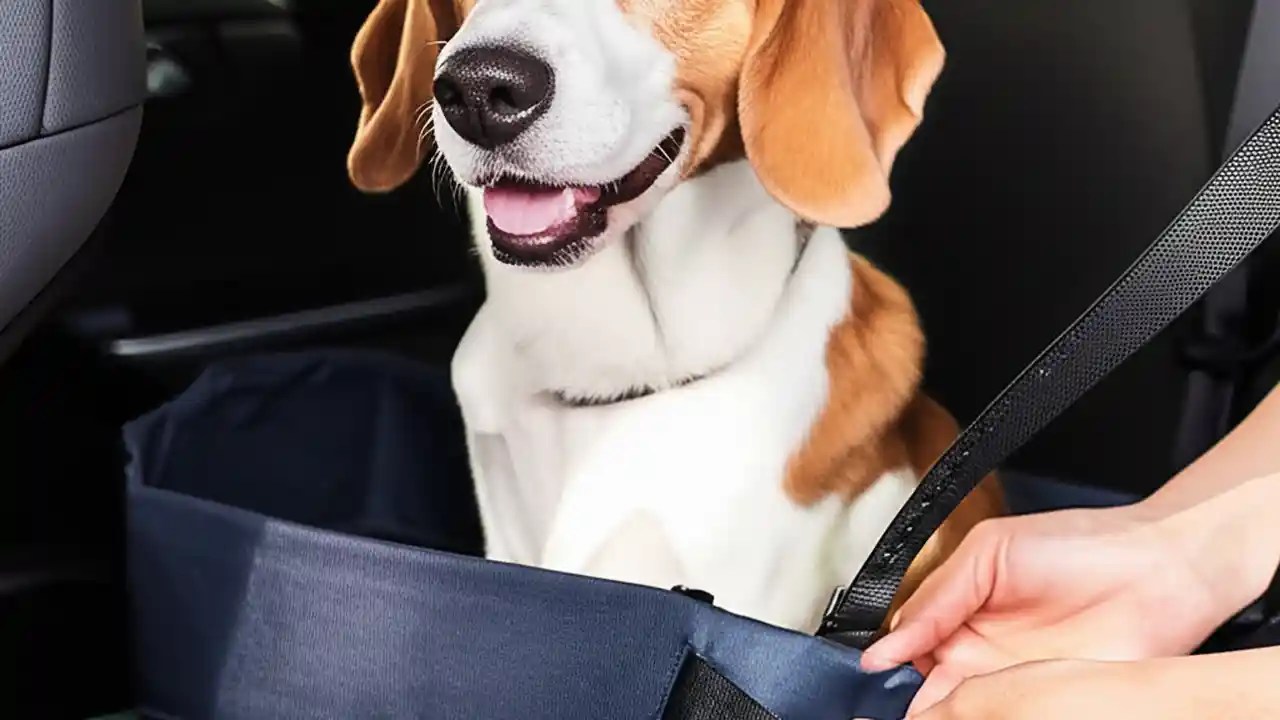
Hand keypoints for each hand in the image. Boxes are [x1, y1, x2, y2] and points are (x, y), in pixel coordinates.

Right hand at [860, 502, 1238, 713]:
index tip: (870, 680)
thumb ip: (936, 596)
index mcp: (957, 615)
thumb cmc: (1079, 545)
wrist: (1161, 571)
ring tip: (927, 713)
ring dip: (942, 715)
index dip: (886, 668)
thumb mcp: (989, 553)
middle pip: (928, 692)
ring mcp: (1016, 687)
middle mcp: (981, 656)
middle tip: (884, 714)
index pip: (907, 651)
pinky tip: (969, 715)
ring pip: (964, 713)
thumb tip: (887, 643)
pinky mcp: (1050, 709)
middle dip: (907, 705)